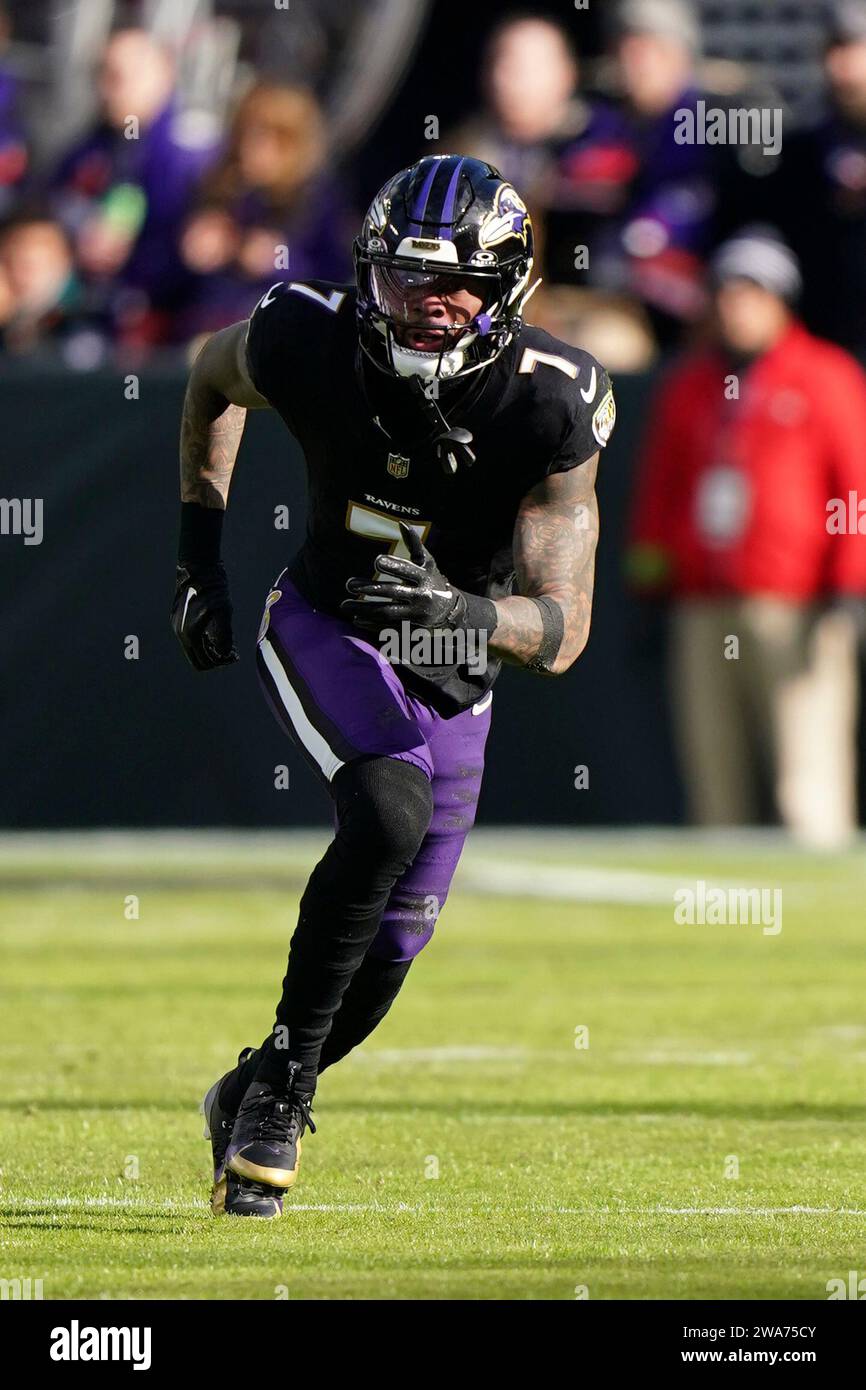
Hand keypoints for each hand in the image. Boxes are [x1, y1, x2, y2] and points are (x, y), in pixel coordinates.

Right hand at [171, 562, 238, 669]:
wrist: (198, 566)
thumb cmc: (213, 587)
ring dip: (212, 650)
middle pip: (198, 658)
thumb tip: (225, 653)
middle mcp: (180, 632)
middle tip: (233, 653)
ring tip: (229, 646)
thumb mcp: (224, 610)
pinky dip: (206, 641)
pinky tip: (218, 635)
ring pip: (196, 649)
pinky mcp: (180, 618)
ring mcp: (178, 625)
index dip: (220, 662)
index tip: (234, 656)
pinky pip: (193, 637)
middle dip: (216, 658)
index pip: (202, 662)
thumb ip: (224, 635)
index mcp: (190, 633)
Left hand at [341, 522, 464, 630]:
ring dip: (364, 609)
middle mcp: (421, 595)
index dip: (392, 565)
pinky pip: (388, 627)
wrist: (449, 610)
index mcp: (424, 577)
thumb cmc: (432, 580)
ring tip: (345, 605)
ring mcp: (415, 614)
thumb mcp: (427, 562)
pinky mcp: (411, 628)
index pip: (406, 570)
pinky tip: (355, 619)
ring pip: (386, 612)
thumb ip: (414, 544)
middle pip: (392, 591)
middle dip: (370, 588)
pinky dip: (371, 624)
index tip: (376, 561)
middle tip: (349, 584)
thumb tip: (402, 523)